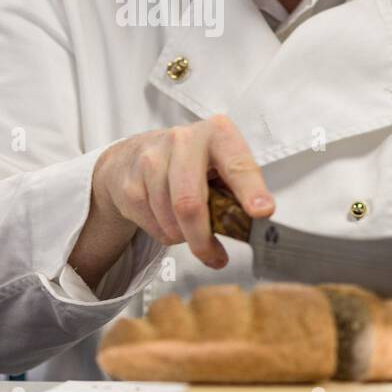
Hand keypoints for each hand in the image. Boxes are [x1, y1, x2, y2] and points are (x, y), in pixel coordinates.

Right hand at [91, 114, 274, 268]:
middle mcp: (183, 140)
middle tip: (215, 257)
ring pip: (170, 219)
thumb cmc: (190, 165)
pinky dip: (164, 234)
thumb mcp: (220, 167)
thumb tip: (253, 226)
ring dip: (183, 236)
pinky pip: (152, 226)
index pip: (237, 165)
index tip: (262, 211)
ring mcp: (151, 159)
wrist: (133, 157)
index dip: (250, 190)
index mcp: (218, 134)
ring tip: (189, 228)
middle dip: (202, 239)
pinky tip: (167, 219)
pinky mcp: (130, 181)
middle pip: (190, 202)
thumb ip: (237, 192)